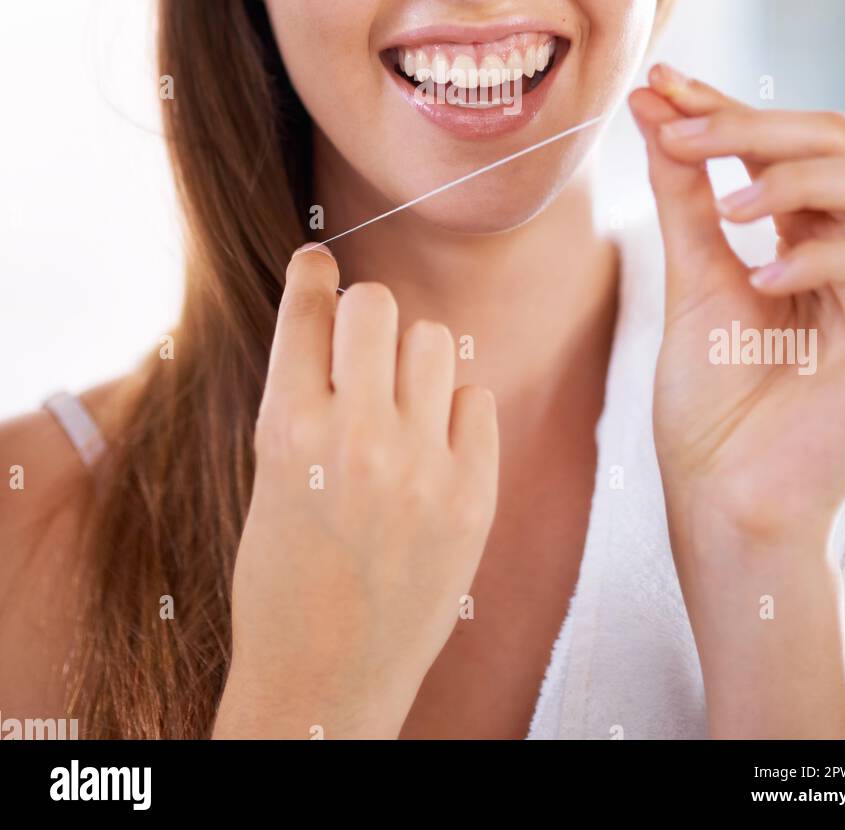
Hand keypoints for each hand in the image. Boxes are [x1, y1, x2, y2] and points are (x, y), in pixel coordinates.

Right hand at [214, 245, 498, 738]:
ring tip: (399, 405)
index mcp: (286, 428)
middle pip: (378, 304)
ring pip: (432, 340)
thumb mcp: (268, 476)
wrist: (324, 682)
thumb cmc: (282, 578)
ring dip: (412, 359)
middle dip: (366, 317)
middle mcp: (354, 436)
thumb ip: (302, 397)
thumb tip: (338, 316)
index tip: (319, 263)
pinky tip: (432, 446)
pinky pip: (474, 398)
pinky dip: (454, 411)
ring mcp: (419, 466)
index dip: (313, 273)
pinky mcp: (472, 496)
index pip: (309, 306)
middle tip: (361, 347)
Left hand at [629, 64, 844, 547]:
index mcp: (813, 237)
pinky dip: (821, 257)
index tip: (660, 84)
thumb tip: (651, 103)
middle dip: (756, 126)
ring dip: (794, 177)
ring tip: (728, 206)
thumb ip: (682, 191)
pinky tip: (762, 275)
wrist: (723, 500)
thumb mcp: (691, 275)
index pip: (785, 145)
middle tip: (680, 131)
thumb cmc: (710, 401)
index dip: (726, 108)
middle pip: (840, 144)